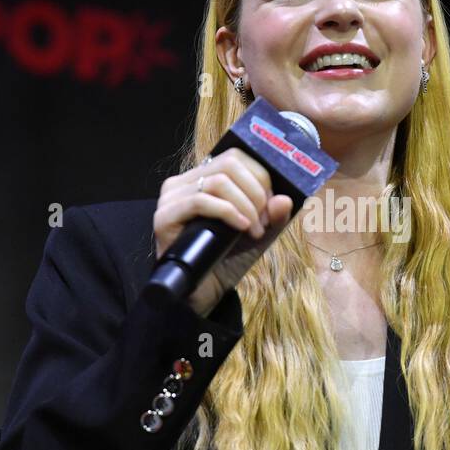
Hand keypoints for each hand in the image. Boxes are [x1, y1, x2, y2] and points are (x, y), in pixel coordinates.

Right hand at [153, 148, 294, 316]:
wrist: (204, 293)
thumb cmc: (227, 259)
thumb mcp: (259, 234)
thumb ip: (274, 217)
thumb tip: (285, 199)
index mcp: (203, 178)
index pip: (235, 157)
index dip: (260, 177)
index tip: (271, 206)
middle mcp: (184, 183)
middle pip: (229, 165)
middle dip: (256, 192)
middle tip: (264, 221)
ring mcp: (171, 198)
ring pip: (218, 181)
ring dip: (246, 205)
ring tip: (254, 230)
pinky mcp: (164, 217)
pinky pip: (199, 201)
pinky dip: (228, 212)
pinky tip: (241, 227)